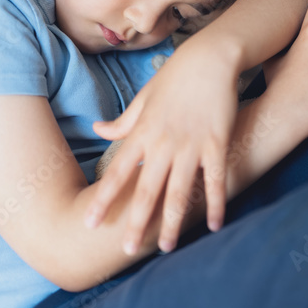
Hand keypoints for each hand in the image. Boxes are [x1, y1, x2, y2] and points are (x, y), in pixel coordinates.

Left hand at [84, 38, 239, 254]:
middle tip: (126, 250)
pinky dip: (215, 203)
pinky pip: (215, 180)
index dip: (104, 199)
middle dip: (136, 222)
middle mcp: (163, 143)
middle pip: (146, 190)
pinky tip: (216, 225)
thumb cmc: (176, 76)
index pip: (117, 172)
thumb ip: (123, 121)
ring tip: (165, 248)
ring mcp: (191, 145)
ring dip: (172, 223)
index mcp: (142, 132)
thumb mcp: (144, 97)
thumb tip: (97, 128)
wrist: (210, 57)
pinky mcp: (217, 143)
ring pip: (179, 192)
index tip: (90, 222)